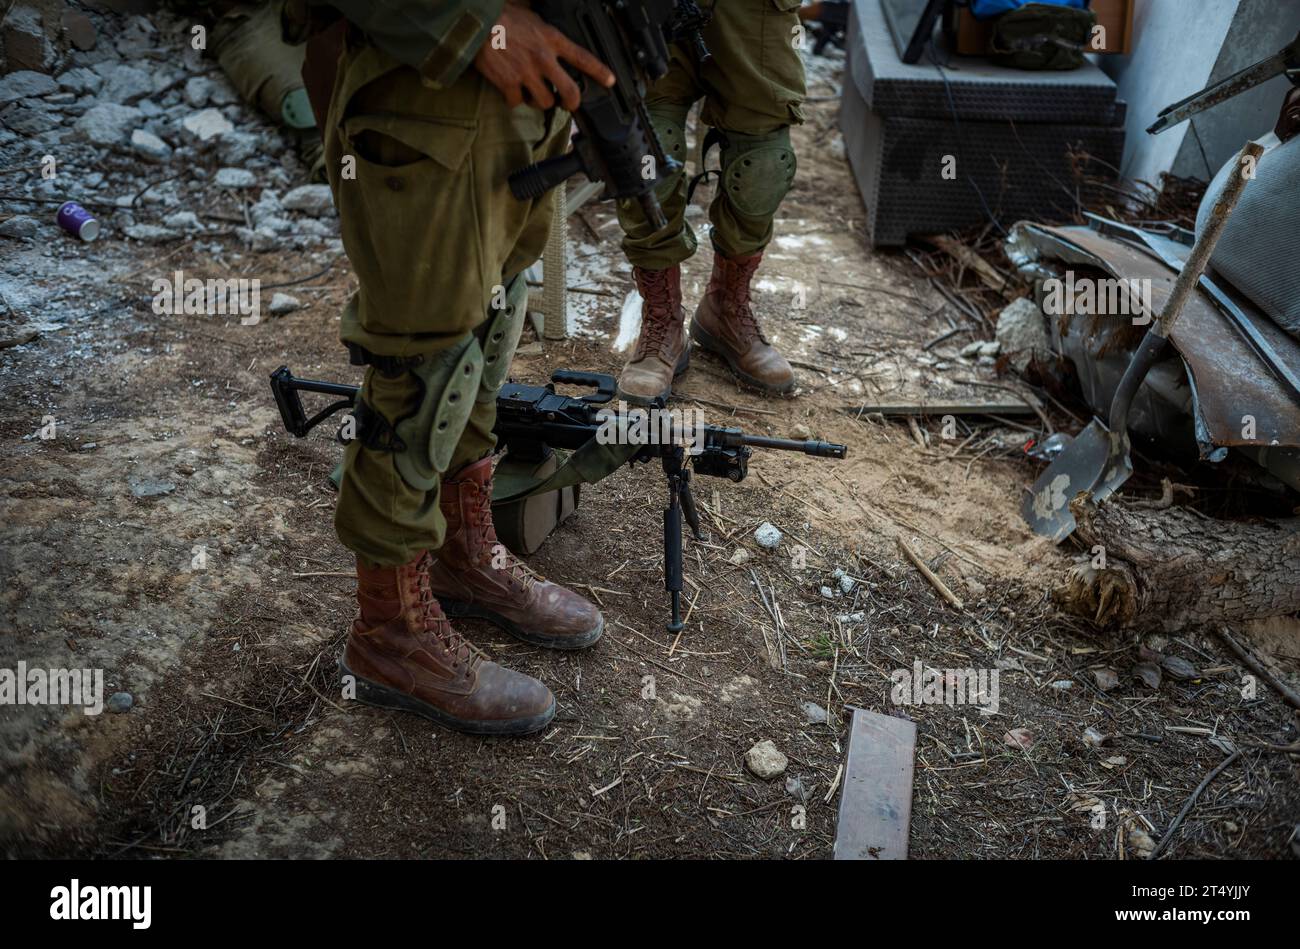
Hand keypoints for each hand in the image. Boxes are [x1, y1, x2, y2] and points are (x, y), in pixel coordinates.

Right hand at [473, 2, 614, 110]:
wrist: (476, 21)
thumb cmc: (501, 15)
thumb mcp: (532, 17)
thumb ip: (545, 34)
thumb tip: (552, 43)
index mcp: (551, 39)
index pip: (582, 57)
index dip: (600, 72)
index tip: (610, 81)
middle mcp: (543, 58)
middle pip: (569, 92)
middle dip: (572, 103)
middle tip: (568, 104)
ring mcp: (527, 73)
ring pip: (545, 102)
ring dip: (540, 101)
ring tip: (533, 93)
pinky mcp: (509, 84)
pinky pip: (517, 102)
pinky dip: (514, 100)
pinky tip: (511, 91)